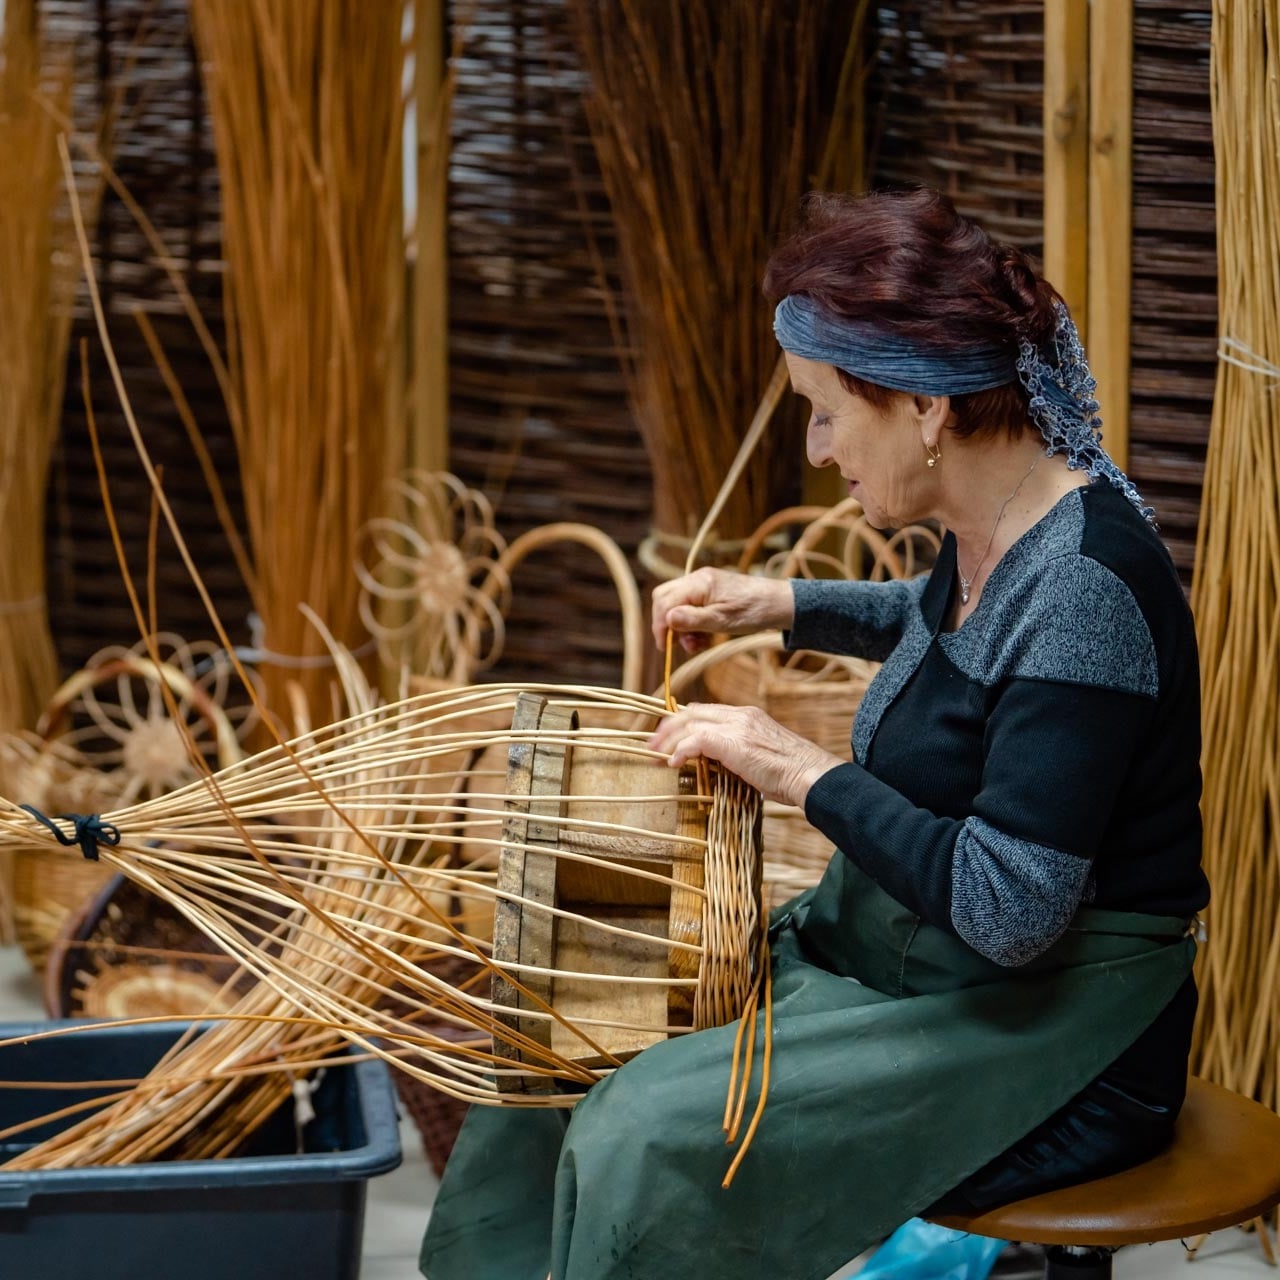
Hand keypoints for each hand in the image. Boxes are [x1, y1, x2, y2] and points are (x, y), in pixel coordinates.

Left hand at [648, 702, 842, 807]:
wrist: (811, 775)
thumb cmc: (792, 774)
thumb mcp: (762, 757)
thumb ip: (740, 754)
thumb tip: (720, 766)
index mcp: (747, 715)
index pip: (705, 711)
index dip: (683, 722)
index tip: (669, 737)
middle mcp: (740, 715)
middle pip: (692, 712)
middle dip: (668, 728)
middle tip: (653, 745)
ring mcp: (736, 726)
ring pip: (689, 723)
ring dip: (668, 740)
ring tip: (655, 755)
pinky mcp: (732, 742)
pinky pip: (695, 740)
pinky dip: (680, 751)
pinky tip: (674, 764)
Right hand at [651, 568, 793, 654]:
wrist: (779, 603)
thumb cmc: (755, 611)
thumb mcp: (723, 621)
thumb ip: (693, 620)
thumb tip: (667, 620)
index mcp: (699, 584)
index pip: (665, 602)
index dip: (660, 626)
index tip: (665, 649)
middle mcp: (697, 579)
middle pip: (664, 599)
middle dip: (668, 624)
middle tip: (682, 645)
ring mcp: (703, 584)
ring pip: (676, 604)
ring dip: (681, 627)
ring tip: (697, 643)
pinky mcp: (710, 592)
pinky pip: (690, 606)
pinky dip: (692, 624)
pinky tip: (704, 637)